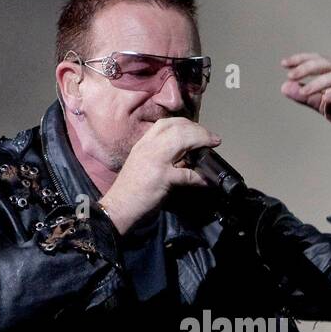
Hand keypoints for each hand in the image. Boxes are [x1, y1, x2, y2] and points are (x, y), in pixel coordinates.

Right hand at [100, 118, 220, 234]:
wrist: (117, 208)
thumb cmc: (131, 190)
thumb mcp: (144, 165)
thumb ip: (162, 157)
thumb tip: (187, 158)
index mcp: (144, 144)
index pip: (166, 123)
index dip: (186, 123)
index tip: (199, 131)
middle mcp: (148, 147)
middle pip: (177, 127)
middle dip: (199, 130)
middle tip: (212, 139)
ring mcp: (154, 161)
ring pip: (182, 139)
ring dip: (201, 141)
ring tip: (212, 147)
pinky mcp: (162, 178)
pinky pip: (186, 173)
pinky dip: (200, 176)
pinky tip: (207, 180)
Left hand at [280, 52, 330, 155]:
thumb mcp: (326, 107)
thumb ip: (307, 98)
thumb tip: (284, 87)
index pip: (319, 61)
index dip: (302, 60)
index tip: (284, 63)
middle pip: (328, 64)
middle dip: (309, 68)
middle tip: (292, 75)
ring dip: (321, 82)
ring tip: (306, 90)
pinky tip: (327, 99)